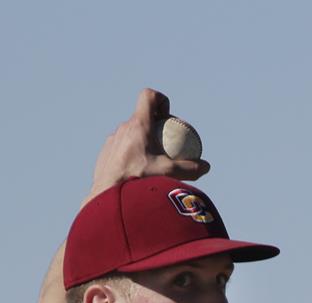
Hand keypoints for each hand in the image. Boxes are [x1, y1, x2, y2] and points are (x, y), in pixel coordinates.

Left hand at [89, 88, 208, 197]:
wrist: (108, 196)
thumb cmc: (138, 180)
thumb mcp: (168, 174)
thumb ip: (189, 169)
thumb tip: (205, 166)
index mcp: (139, 125)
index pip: (149, 97)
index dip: (161, 101)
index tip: (168, 118)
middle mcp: (123, 128)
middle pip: (142, 117)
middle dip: (156, 126)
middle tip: (167, 144)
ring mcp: (113, 140)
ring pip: (131, 134)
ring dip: (143, 141)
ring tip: (152, 161)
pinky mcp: (106, 153)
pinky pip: (122, 148)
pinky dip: (132, 154)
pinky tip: (139, 172)